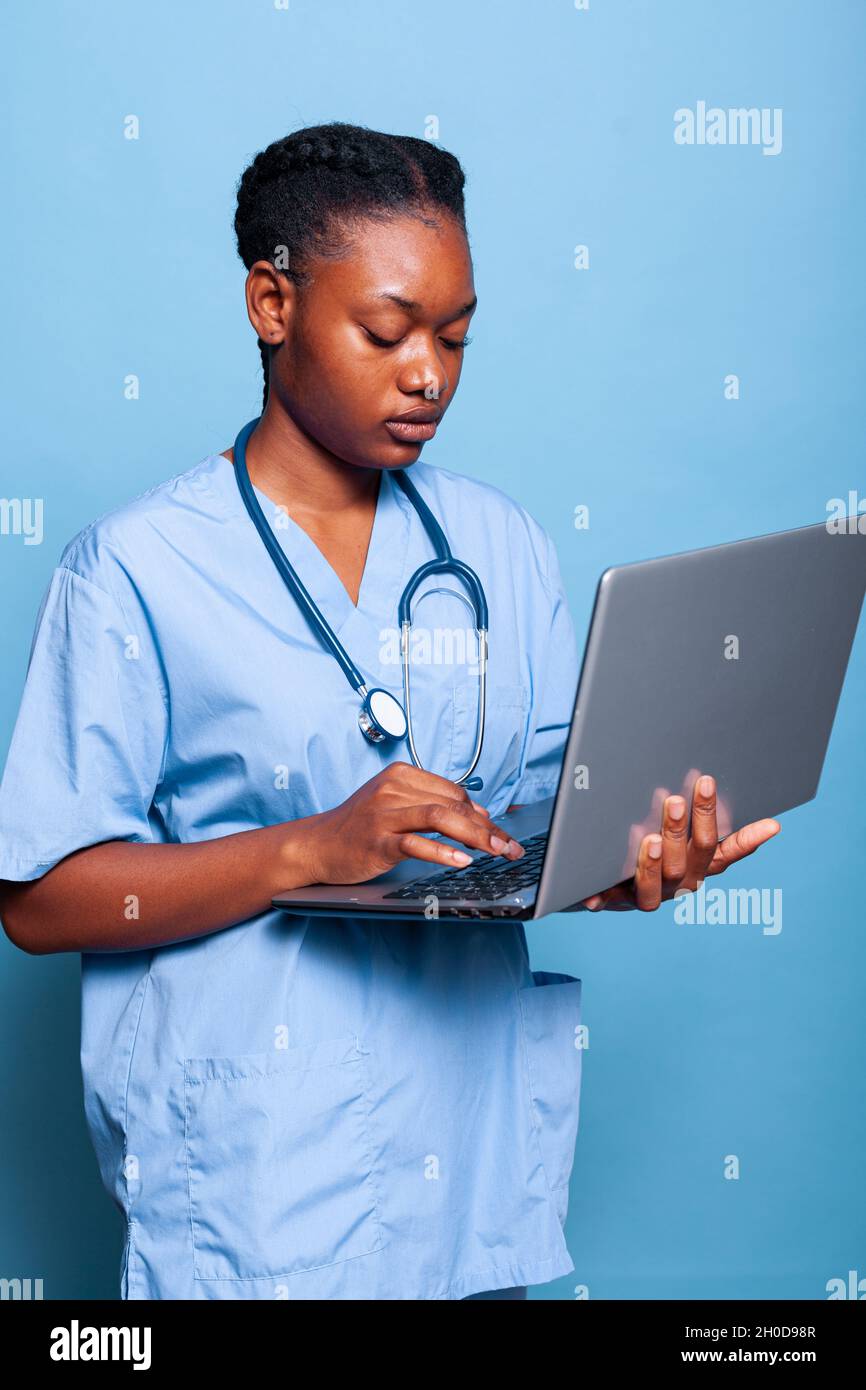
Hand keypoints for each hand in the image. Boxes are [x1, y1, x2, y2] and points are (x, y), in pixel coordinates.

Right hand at [299, 762, 524, 885]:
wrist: (317, 845)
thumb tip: (479, 818)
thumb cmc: (360, 826)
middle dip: (488, 828)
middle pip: (453, 804)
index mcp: (402, 774)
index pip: (455, 791)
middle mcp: (393, 789)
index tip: (502, 834)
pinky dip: (443, 852)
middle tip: (510, 847)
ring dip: (475, 837)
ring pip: (440, 818)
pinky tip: (461, 861)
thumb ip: (431, 805)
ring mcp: (383, 814)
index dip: (483, 814)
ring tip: (496, 852)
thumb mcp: (394, 805)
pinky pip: (415, 843)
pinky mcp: (376, 840)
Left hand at [580, 773, 780, 911]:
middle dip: (684, 831)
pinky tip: (591, 896)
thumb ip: (710, 815)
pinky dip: (601, 897)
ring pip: (655, 885)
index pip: (727, 851)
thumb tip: (763, 812)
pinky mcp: (616, 899)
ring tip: (651, 841)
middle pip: (688, 861)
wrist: (614, 881)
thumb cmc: (659, 843)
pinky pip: (609, 900)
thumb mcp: (688, 828)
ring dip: (654, 863)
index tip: (771, 823)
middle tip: (675, 801)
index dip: (748, 839)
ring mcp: (650, 893)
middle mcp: (680, 883)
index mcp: (700, 864)